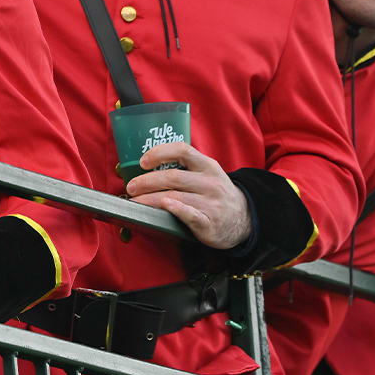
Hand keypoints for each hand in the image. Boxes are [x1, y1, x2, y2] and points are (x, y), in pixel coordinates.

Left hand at [125, 144, 251, 249]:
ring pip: (175, 197)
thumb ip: (186, 168)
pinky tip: (164, 206)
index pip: (183, 150)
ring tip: (135, 201)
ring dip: (150, 199)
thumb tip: (149, 168)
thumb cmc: (217, 194)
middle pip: (173, 177)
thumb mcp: (208, 174)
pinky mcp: (209, 223)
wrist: (244, 219)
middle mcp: (210, 182)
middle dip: (147, 181)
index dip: (160, 153)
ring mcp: (210, 203)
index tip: (143, 161)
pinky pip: (190, 215)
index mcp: (208, 166)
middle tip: (131, 187)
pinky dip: (176, 210)